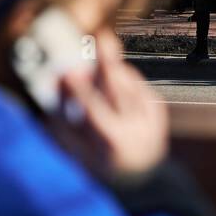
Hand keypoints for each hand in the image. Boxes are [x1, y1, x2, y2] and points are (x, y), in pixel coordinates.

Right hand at [55, 32, 168, 177]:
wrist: (138, 178)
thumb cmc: (97, 163)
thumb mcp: (75, 149)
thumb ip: (64, 117)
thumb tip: (58, 83)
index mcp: (110, 145)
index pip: (94, 113)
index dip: (79, 92)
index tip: (67, 72)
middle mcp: (134, 132)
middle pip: (120, 93)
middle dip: (109, 64)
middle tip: (102, 37)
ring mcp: (150, 122)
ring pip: (131, 87)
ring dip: (115, 66)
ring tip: (104, 46)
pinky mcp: (158, 113)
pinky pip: (140, 88)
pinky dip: (126, 77)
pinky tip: (115, 71)